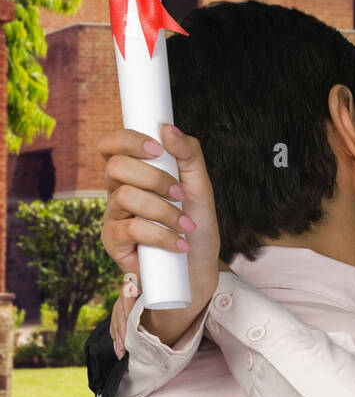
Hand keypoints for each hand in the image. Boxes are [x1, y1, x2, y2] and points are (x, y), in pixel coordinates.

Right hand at [100, 124, 221, 352]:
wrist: (198, 267)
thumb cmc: (196, 224)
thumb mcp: (200, 186)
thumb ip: (188, 154)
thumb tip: (168, 128)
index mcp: (134, 171)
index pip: (112, 145)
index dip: (129, 140)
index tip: (158, 150)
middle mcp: (118, 190)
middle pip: (116, 167)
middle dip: (155, 178)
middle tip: (181, 194)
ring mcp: (113, 216)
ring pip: (125, 197)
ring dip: (164, 210)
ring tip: (185, 225)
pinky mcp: (114, 242)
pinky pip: (131, 229)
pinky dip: (161, 235)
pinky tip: (178, 244)